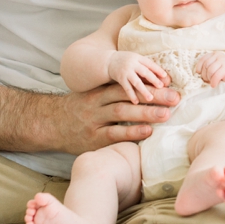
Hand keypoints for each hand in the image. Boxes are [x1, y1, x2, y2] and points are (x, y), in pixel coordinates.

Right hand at [42, 83, 180, 153]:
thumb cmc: (78, 111)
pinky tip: (148, 132)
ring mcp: (93, 122)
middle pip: (127, 97)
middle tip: (176, 97)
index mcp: (99, 92)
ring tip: (166, 114)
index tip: (170, 84)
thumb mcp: (93, 97)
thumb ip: (113, 94)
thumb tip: (145, 89)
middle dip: (152, 97)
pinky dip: (131, 133)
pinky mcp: (92, 139)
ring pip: (121, 114)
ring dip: (145, 114)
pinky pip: (113, 135)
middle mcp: (96, 105)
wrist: (49, 125)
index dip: (147, 84)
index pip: (127, 85)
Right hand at [106, 51, 169, 103]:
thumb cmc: (126, 61)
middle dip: (153, 79)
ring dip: (143, 90)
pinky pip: (126, 88)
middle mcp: (132, 64)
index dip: (158, 70)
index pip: (150, 63)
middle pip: (144, 72)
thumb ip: (145, 66)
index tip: (165, 76)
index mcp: (138, 58)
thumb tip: (161, 76)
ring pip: (136, 82)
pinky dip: (131, 95)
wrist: (108, 61)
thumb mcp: (136, 59)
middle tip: (161, 87)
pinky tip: (136, 102)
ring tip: (150, 98)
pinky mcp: (120, 78)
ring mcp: (126, 72)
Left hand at [194, 51, 224, 87]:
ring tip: (212, 82)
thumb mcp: (215, 66)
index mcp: (214, 54)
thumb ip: (208, 67)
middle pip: (205, 66)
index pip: (202, 60)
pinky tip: (214, 85)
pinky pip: (216, 76)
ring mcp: (223, 61)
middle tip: (207, 81)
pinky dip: (213, 82)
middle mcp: (218, 56)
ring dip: (209, 78)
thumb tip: (198, 74)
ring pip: (210, 70)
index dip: (199, 68)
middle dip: (204, 75)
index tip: (199, 74)